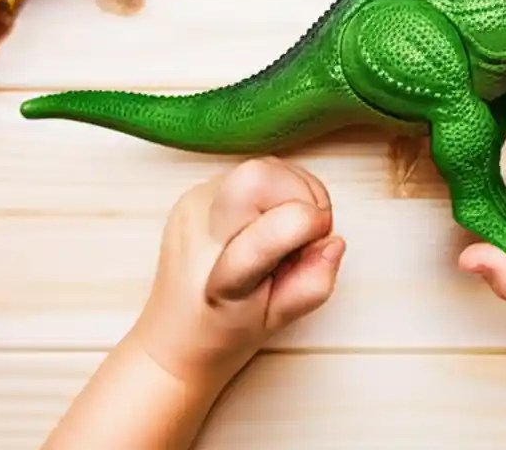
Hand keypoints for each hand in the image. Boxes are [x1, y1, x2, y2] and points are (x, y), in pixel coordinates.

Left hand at [130, 157, 345, 386]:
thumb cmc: (222, 333)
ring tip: (288, 232)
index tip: (317, 246)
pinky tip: (271, 224)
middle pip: (262, 175)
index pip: (273, 220)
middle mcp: (200, 224)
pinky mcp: (201, 192)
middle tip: (306, 235)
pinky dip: (278, 191)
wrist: (173, 339)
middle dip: (302, 198)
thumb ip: (312, 284)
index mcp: (219, 266)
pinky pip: (253, 173)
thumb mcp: (275, 323)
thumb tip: (333, 242)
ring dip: (294, 192)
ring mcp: (195, 201)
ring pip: (264, 167)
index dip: (309, 226)